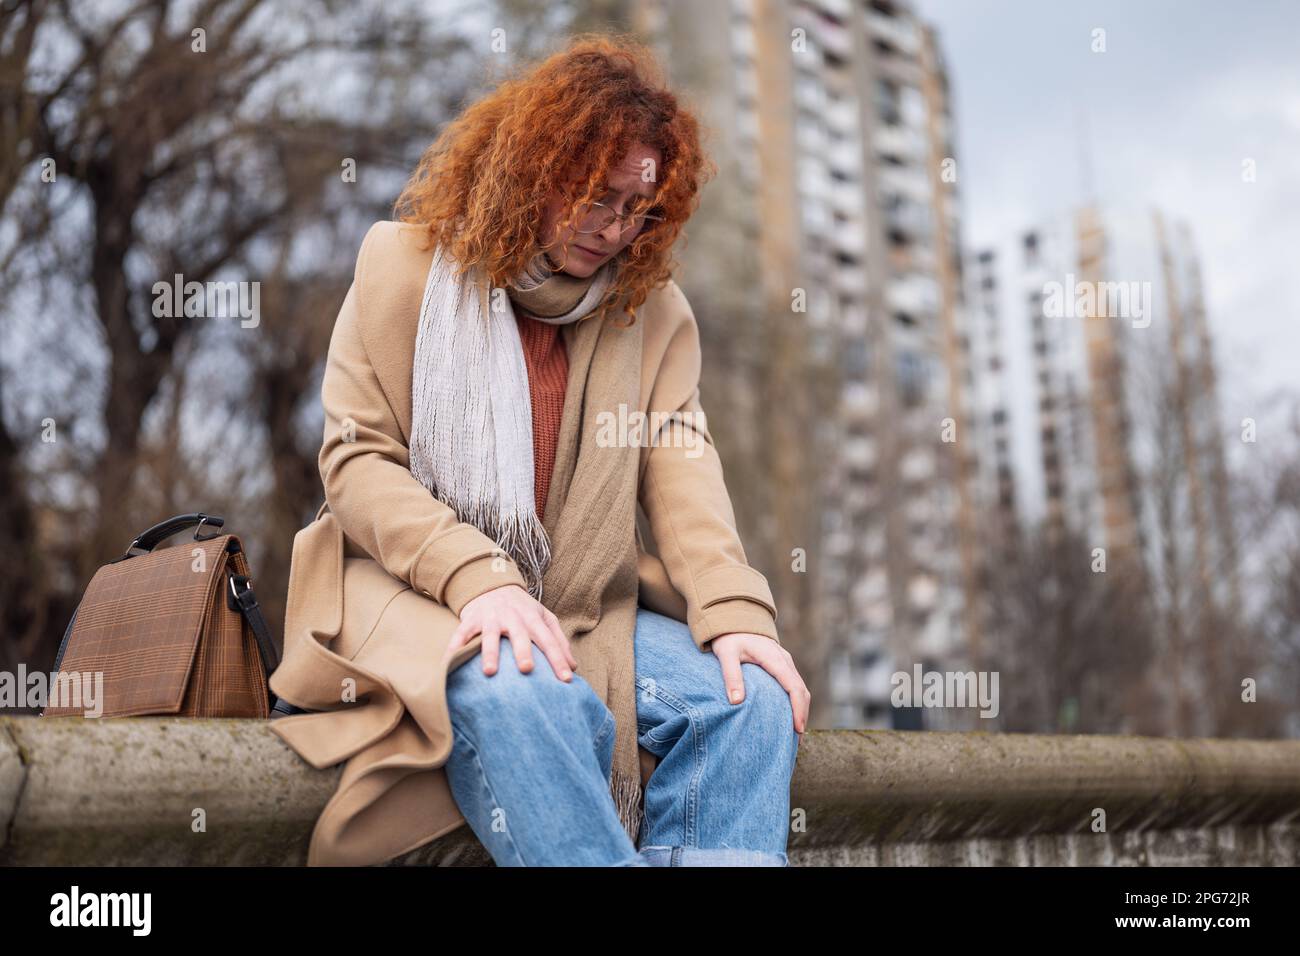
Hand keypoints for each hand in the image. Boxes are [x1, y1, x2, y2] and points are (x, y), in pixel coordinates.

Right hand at [444, 584, 578, 680]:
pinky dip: (455, 647)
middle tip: (527, 670)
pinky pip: (461, 634)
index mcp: (533, 618)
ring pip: (490, 635)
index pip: (549, 640)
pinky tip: (449, 663)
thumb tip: (574, 667)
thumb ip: (559, 640)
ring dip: (490, 652)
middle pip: (519, 635)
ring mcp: (490, 617)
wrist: (492, 584)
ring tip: (490, 672)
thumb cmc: (522, 608)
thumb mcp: (544, 617)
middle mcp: (513, 617)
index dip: (558, 659)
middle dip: (523, 651)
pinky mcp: (471, 619)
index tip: (566, 679)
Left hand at [709, 633, 809, 734]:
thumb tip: (737, 701)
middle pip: (802, 690)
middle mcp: (785, 660)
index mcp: (774, 658)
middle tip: (797, 740)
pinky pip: (794, 685)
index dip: (798, 709)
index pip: (793, 686)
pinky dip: (795, 702)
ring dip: (800, 710)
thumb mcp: (726, 654)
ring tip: (794, 734)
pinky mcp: (782, 666)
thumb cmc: (728, 638)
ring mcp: (786, 662)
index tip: (797, 729)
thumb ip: (731, 675)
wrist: (733, 619)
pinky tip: (787, 716)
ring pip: (800, 688)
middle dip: (802, 714)